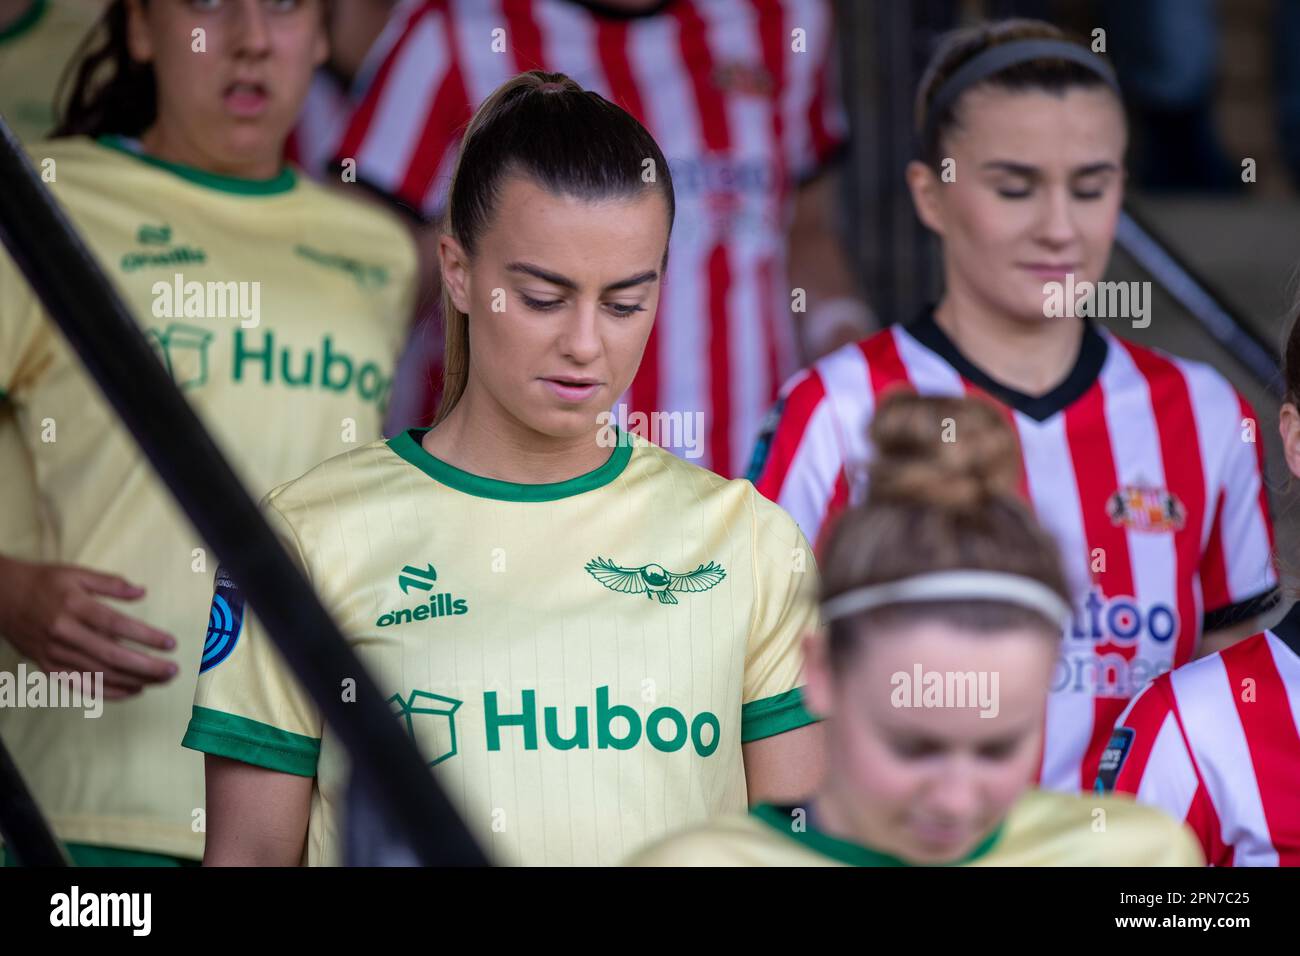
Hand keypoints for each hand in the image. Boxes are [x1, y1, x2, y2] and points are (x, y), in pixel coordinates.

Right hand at [0, 556, 177, 699]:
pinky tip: (132, 691)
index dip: (146, 637)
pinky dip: (108, 692)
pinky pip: (81, 686)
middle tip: (172, 670)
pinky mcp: (48, 667)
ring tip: (159, 680)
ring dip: (133, 680)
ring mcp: (54, 654)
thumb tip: (142, 592)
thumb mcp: (77, 574)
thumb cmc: (43, 582)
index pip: (116, 626)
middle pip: (111, 656)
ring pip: (99, 674)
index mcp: (73, 607)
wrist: (0, 597)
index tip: (170, 643)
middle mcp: (64, 633)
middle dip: (146, 666)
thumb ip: (111, 584)